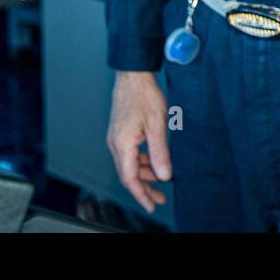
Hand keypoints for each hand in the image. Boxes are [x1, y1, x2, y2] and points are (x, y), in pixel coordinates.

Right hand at [106, 70, 171, 213]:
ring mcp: (116, 138)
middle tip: (160, 198)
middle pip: (128, 174)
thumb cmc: (144, 95)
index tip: (152, 205)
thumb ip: (160, 153)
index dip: (141, 195)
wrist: (133, 74)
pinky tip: (154, 161)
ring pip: (129, 164)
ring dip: (144, 174)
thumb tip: (164, 176)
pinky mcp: (120, 132)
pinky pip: (130, 154)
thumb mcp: (157, 125)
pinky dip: (142, 161)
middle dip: (144, 188)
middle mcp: (115, 144)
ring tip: (161, 180)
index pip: (130, 178)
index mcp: (122, 144)